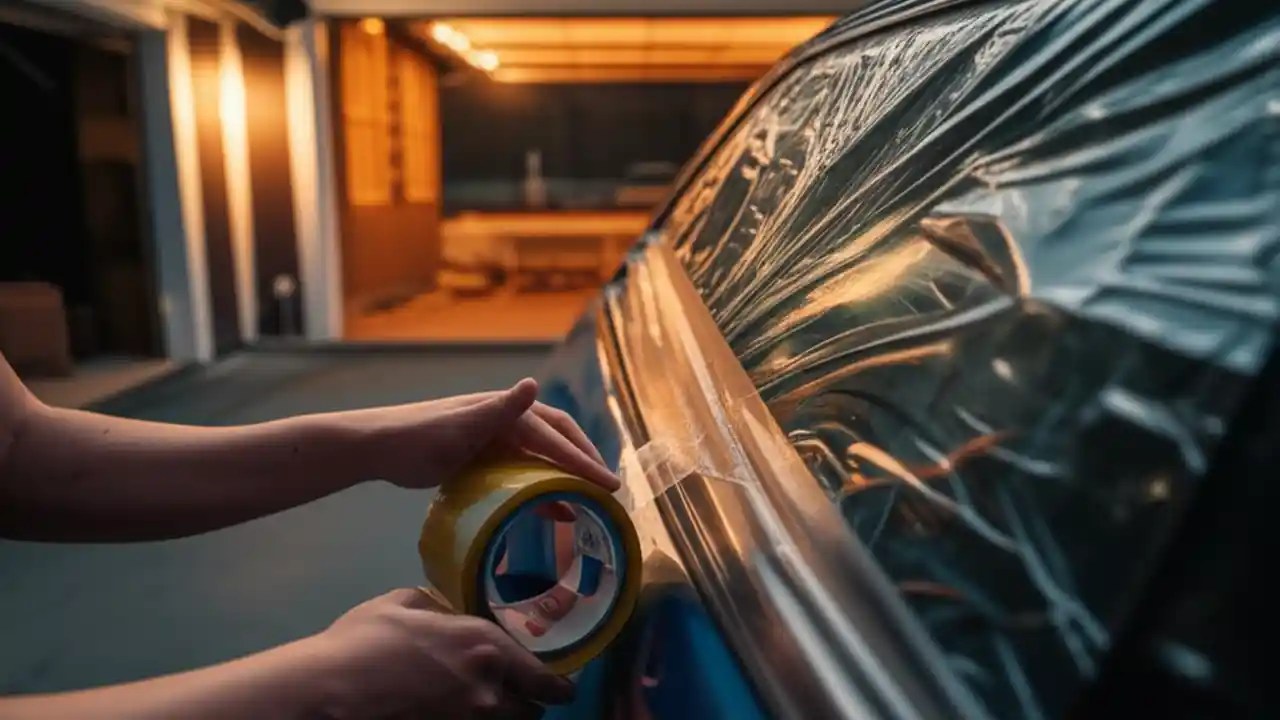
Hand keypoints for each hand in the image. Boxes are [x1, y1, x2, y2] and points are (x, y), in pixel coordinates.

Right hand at [313, 589, 572, 718]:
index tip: (557, 688)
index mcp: (486, 647)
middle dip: (526, 705)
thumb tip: (445, 614)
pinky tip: (456, 717)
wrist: (327, 691)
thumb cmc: (362, 641)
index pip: (545, 679)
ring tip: (482, 709)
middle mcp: (489, 691)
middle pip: (532, 712)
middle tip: (514, 699)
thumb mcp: (401, 603)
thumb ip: (437, 608)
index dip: (555, 685)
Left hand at [359, 378, 618, 490]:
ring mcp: (496, 438)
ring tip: (588, 501)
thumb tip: (532, 386)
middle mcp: (506, 420)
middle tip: (608, 491)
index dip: (584, 461)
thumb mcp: (459, 425)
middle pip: (558, 440)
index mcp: (507, 412)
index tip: (610, 486)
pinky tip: (550, 508)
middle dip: (584, 463)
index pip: (556, 438)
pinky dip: (541, 486)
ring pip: (543, 456)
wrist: (377, 447)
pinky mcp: (484, 457)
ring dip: (566, 475)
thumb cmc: (415, 437)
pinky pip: (524, 470)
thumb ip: (498, 409)